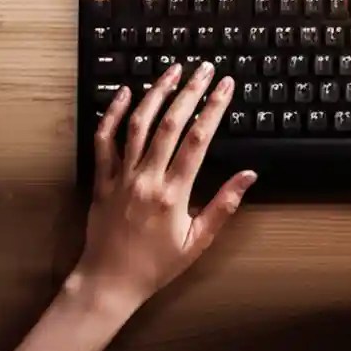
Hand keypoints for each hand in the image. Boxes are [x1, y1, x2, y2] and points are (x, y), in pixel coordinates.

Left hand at [69, 62, 256, 317]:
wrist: (109, 282)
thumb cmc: (156, 266)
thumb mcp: (199, 241)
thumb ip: (224, 206)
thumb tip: (249, 176)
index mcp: (174, 193)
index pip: (198, 140)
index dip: (214, 108)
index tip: (225, 85)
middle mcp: (147, 178)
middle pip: (170, 123)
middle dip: (190, 91)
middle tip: (205, 68)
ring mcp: (121, 177)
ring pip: (138, 125)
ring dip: (156, 93)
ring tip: (172, 70)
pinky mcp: (101, 180)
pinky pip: (104, 140)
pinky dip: (113, 114)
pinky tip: (126, 93)